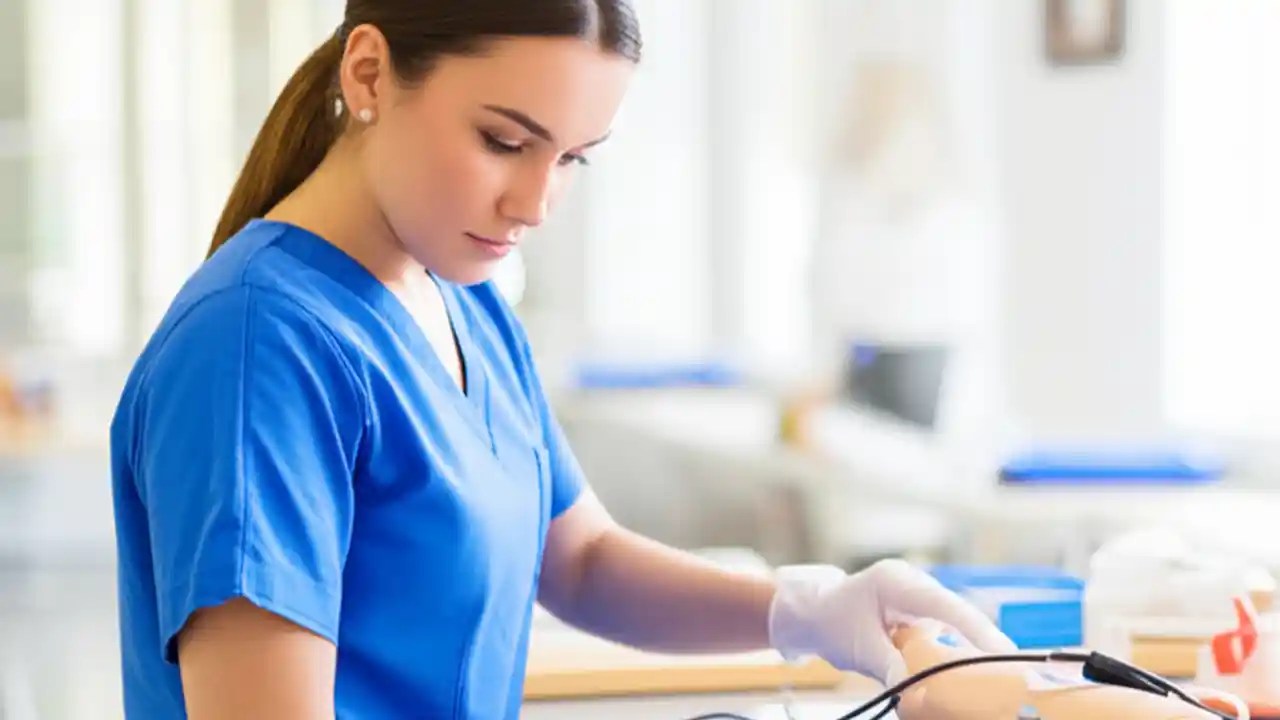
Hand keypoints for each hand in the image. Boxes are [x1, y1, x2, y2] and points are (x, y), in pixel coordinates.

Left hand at [767, 559, 1015, 684]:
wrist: (813, 613)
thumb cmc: (830, 621)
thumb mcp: (858, 648)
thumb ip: (889, 666)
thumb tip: (915, 693)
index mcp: (898, 582)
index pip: (945, 605)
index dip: (976, 629)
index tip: (1002, 653)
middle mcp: (914, 585)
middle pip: (959, 614)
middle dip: (984, 641)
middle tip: (1012, 671)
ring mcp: (919, 598)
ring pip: (956, 624)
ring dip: (974, 648)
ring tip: (999, 675)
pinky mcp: (920, 614)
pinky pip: (946, 632)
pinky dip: (957, 651)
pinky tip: (972, 672)